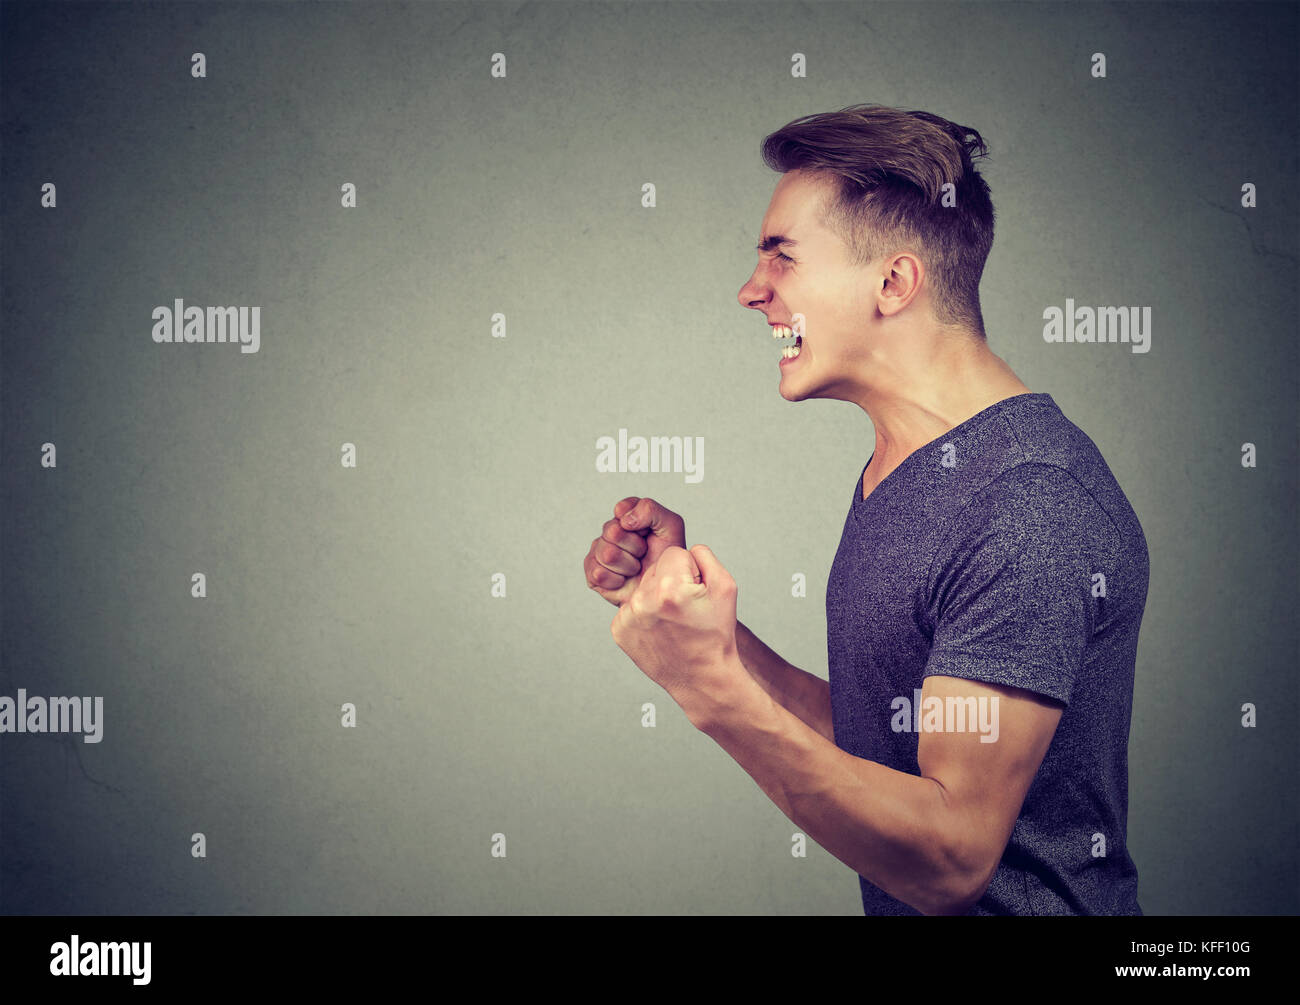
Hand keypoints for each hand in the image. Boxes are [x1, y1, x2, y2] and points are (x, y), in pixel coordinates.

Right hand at [584, 497, 685, 606]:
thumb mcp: (671, 526)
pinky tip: (624, 580)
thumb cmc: (668, 559)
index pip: (622, 509)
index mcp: (626, 517)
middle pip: (613, 532)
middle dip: (635, 547)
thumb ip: (650, 509)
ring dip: (628, 566)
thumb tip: (623, 520)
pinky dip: (617, 581)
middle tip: (643, 554)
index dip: (639, 525)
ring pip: (607, 554)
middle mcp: (609, 532)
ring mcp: (598, 552)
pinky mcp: (593, 573)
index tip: (648, 534)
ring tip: (635, 568)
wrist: (664, 589)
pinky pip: (599, 573)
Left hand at [609, 543, 741, 715]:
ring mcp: (628, 618)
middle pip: (655, 568)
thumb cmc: (716, 633)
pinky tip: (660, 630)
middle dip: (671, 581)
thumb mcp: (726, 588)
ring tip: (673, 621)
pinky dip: (644, 614)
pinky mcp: (619, 631)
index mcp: (670, 587)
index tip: (695, 593)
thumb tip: (685, 549)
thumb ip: (705, 556)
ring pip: (642, 588)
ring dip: (656, 597)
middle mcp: (643, 600)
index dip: (690, 571)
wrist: (702, 678)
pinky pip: (631, 607)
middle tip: (685, 609)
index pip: (675, 553)